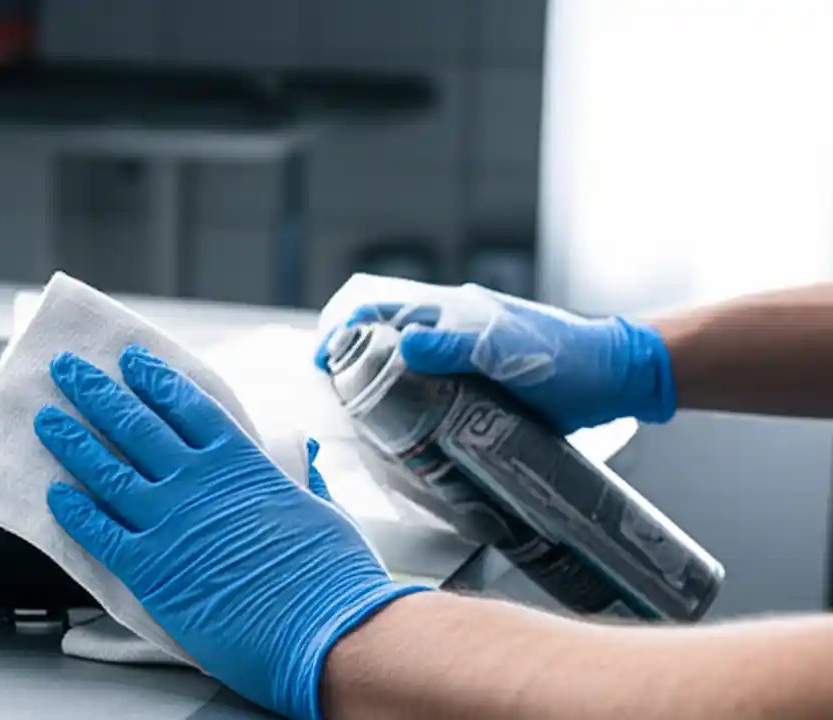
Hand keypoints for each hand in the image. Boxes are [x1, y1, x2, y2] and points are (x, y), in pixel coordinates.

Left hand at [35, 346, 425, 718]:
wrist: (325, 630)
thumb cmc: (333, 576)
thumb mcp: (323, 509)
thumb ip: (301, 481)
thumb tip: (303, 459)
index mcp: (242, 462)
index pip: (186, 406)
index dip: (154, 379)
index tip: (130, 359)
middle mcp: (197, 482)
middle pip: (134, 425)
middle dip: (96, 392)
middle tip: (67, 368)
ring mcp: (169, 523)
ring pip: (106, 470)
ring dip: (71, 440)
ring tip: (46, 420)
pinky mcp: (150, 570)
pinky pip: (98, 532)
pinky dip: (72, 511)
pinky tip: (52, 494)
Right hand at [314, 282, 676, 432]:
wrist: (615, 380)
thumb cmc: (564, 356)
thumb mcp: (507, 349)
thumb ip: (456, 346)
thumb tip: (403, 346)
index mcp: (450, 313)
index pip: (379, 309)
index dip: (343, 330)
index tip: (322, 360)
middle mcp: (450, 336)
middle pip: (384, 343)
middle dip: (354, 366)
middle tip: (338, 402)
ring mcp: (462, 365)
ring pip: (405, 374)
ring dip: (381, 395)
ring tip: (366, 427)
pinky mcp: (477, 394)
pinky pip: (432, 401)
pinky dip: (412, 416)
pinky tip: (408, 440)